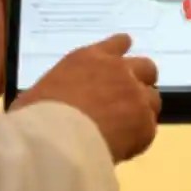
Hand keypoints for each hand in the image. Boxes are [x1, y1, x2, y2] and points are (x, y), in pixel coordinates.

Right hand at [11, 33, 160, 162]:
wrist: (56, 139)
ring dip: (143, 110)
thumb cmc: (37, 114)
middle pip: (147, 68)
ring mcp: (136, 96)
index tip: (124, 59)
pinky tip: (125, 147)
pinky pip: (149, 129)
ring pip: (153, 99)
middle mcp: (119, 71)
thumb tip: (56, 104)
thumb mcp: (41, 91)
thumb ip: (60, 90)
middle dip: (142, 80)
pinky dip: (139, 137)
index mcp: (90, 58)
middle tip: (130, 98)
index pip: (118, 44)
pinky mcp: (145, 124)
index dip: (122, 51)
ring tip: (128, 127)